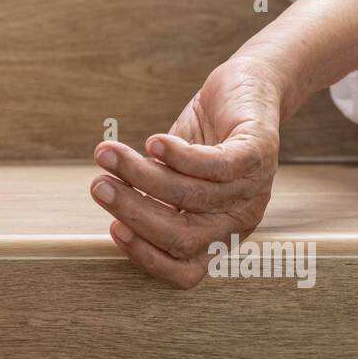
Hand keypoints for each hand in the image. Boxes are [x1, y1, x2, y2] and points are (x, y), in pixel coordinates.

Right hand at [90, 58, 281, 288]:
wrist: (249, 87)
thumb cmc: (206, 139)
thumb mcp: (177, 178)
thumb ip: (153, 199)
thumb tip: (111, 207)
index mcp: (218, 236)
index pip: (185, 271)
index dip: (146, 257)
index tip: (113, 228)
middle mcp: (238, 219)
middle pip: (183, 236)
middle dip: (134, 212)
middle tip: (98, 186)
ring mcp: (253, 188)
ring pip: (193, 196)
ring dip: (142, 175)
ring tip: (108, 154)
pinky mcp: (259, 152)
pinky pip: (218, 164)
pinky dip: (180, 156)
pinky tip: (152, 143)